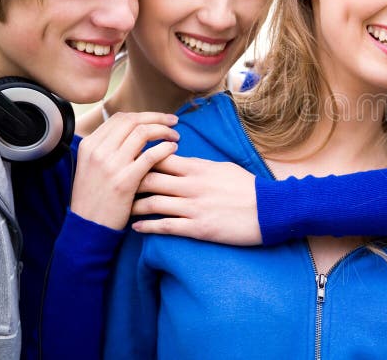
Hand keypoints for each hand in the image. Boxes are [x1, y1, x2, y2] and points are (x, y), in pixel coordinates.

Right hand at [71, 112, 178, 229]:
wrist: (88, 226)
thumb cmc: (95, 196)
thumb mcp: (91, 166)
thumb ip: (108, 147)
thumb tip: (133, 130)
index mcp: (89, 144)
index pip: (120, 118)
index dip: (144, 115)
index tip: (159, 118)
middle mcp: (98, 151)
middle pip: (133, 121)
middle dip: (157, 117)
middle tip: (173, 122)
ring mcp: (111, 165)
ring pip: (143, 133)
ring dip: (164, 131)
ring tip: (175, 136)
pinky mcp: (125, 180)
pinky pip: (150, 155)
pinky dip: (165, 148)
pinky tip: (173, 149)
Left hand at [130, 155, 261, 245]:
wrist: (270, 209)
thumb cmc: (248, 188)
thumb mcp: (224, 168)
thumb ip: (199, 165)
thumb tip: (180, 160)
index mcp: (198, 168)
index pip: (160, 158)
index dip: (141, 160)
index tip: (129, 164)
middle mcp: (192, 185)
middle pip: (149, 178)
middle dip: (129, 181)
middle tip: (116, 186)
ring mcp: (193, 207)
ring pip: (152, 203)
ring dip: (133, 206)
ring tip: (121, 208)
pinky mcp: (198, 228)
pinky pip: (164, 227)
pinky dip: (146, 227)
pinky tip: (136, 228)